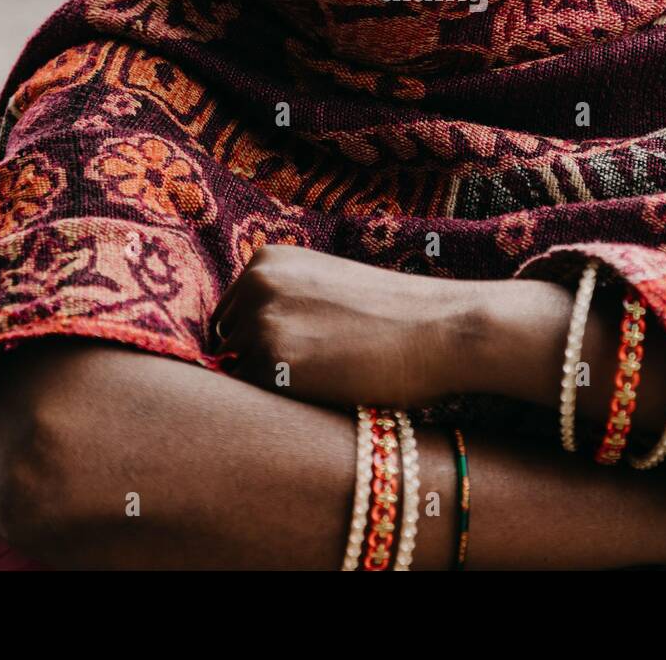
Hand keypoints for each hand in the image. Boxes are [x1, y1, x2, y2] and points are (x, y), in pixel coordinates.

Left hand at [211, 245, 484, 408]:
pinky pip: (253, 400)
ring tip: (320, 381)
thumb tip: (236, 343)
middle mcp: (255, 284)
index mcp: (267, 259)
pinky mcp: (272, 364)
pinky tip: (322, 393)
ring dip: (269, 386)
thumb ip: (282, 300)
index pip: (231, 314)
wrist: (437, 328)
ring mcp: (260, 323)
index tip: (298, 353)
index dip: (258, 340)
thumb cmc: (391, 313)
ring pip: (237, 374)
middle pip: (227, 343)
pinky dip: (279, 405)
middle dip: (256, 363)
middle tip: (311, 372)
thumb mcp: (325, 284)